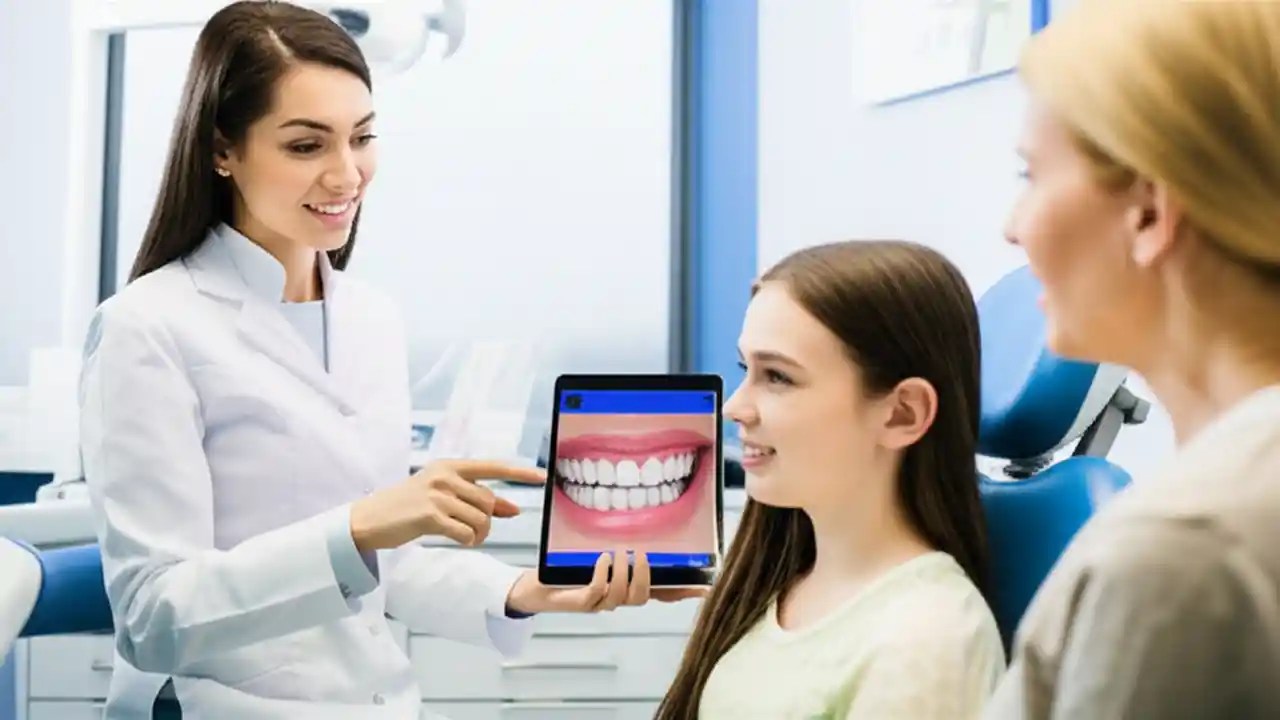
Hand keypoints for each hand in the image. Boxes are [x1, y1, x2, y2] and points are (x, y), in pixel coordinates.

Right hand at [350, 459, 543, 551]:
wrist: (371, 519)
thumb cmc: (410, 507)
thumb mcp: (443, 496)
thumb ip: (478, 500)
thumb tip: (514, 509)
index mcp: (450, 466)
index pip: (493, 467)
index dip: (519, 473)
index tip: (542, 477)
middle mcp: (445, 475)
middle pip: (488, 501)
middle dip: (488, 521)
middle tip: (474, 532)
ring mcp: (437, 493)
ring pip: (480, 518)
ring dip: (479, 534)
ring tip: (465, 536)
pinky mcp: (429, 514)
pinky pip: (465, 532)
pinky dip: (466, 540)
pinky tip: (456, 539)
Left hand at [504, 550, 709, 614]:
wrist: (532, 588)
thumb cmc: (565, 569)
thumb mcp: (596, 552)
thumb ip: (619, 542)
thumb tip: (638, 521)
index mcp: (624, 586)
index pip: (661, 592)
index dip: (684, 591)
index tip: (707, 585)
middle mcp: (615, 598)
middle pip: (643, 597)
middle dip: (646, 576)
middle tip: (641, 554)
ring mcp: (598, 603)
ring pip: (622, 598)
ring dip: (623, 574)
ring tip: (618, 553)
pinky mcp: (579, 602)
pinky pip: (597, 594)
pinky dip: (603, 575)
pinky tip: (601, 559)